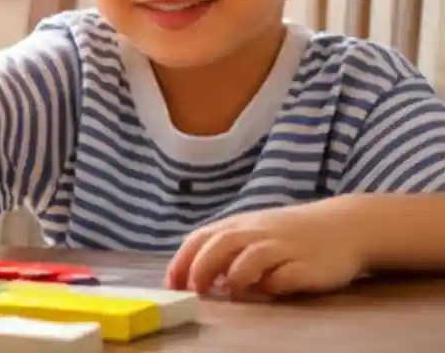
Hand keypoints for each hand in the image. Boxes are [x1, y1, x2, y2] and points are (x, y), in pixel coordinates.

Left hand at [166, 199, 364, 299]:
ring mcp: (285, 247)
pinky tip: (266, 291)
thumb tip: (195, 273)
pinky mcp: (309, 265)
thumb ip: (226, 248)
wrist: (345, 225)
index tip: (172, 284)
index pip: (202, 237)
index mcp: (241, 224)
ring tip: (230, 292)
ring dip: (234, 276)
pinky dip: (272, 284)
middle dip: (202, 268)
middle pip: (221, 244)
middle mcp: (259, 232)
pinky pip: (286, 275)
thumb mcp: (253, 231)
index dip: (183, 260)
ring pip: (251, 257)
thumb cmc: (290, 232)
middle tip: (194, 290)